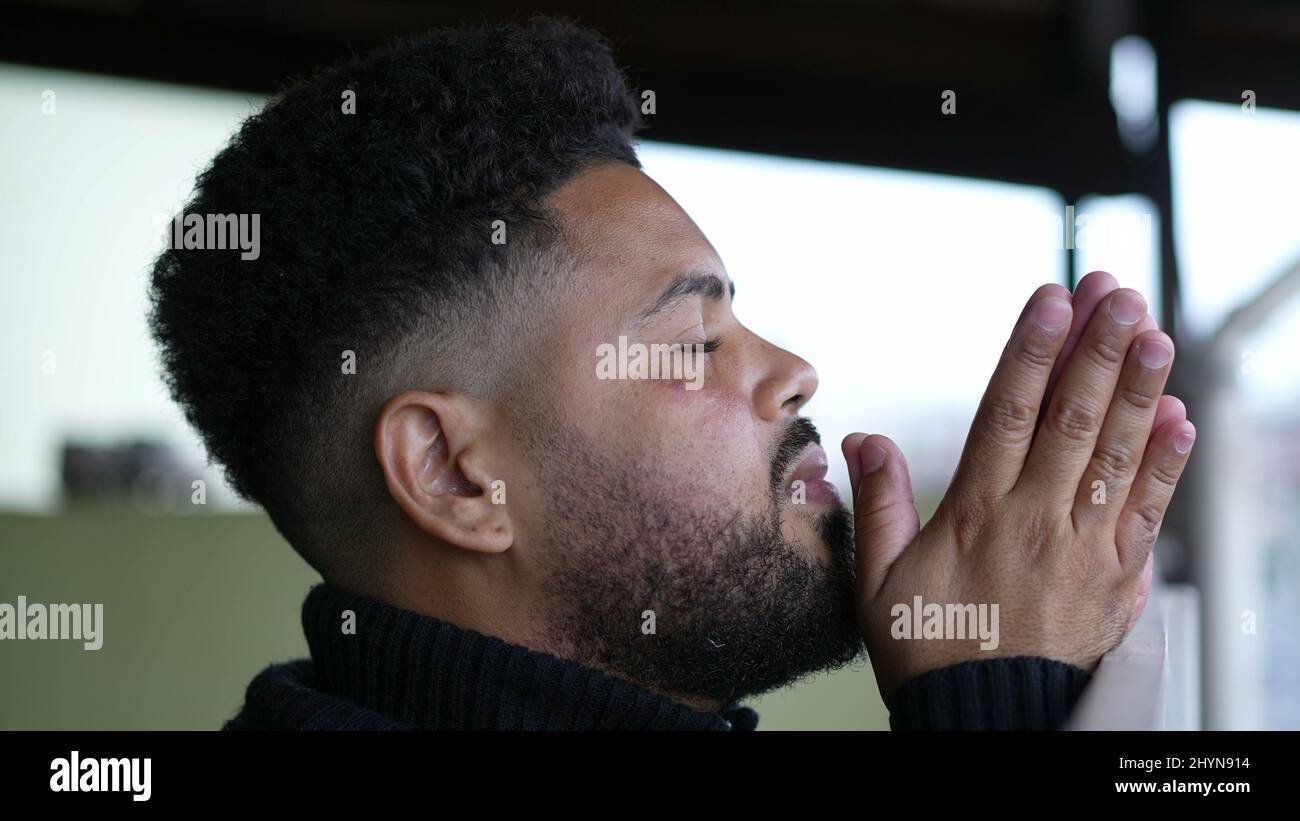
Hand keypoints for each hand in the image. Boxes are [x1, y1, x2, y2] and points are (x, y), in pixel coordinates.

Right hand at [843, 276, 1194, 700]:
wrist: (989, 722)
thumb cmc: (930, 648)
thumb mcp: (877, 580)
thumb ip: (876, 505)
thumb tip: (864, 438)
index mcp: (976, 512)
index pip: (1008, 413)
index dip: (1032, 351)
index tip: (1051, 301)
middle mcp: (1036, 519)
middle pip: (1072, 418)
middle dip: (1097, 349)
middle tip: (1116, 294)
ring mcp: (1084, 547)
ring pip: (1117, 453)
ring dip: (1139, 388)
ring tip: (1153, 334)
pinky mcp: (1119, 577)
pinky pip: (1148, 510)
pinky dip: (1167, 463)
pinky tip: (1179, 418)